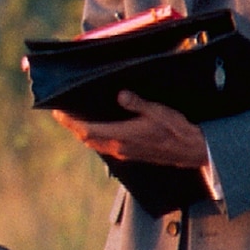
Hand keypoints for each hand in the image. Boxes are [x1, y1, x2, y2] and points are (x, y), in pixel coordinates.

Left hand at [55, 92, 209, 169]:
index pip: (86, 130)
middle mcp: (119, 148)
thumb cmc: (176, 130)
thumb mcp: (156, 111)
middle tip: (62, 114)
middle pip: (87, 138)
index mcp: (122, 137)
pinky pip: (105, 146)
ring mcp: (124, 153)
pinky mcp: (130, 155)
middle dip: (73, 127)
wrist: (191, 150)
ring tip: (76, 119)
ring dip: (84, 132)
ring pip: (95, 144)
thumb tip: (121, 95)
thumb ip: (136, 103)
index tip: (58, 113)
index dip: (70, 123)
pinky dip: (96, 137)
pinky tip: (98, 127)